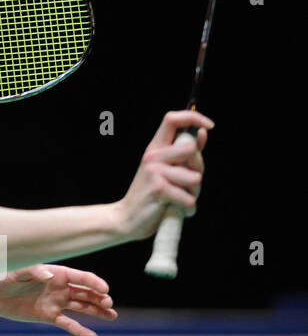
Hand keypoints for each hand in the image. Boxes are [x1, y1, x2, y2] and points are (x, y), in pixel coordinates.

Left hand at [0, 264, 116, 335]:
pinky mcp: (49, 315)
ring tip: (112, 316)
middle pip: (85, 292)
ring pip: (81, 307)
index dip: (94, 282)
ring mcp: (55, 302)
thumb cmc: (2, 276)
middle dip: (98, 297)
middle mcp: (59, 287)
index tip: (105, 290)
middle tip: (108, 304)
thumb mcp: (16, 271)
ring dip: (97, 311)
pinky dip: (80, 330)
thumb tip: (50, 276)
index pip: (79, 277)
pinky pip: (68, 323)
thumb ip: (33, 272)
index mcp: (54, 272)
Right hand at [114, 110, 213, 241]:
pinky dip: (187, 208)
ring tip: (179, 198)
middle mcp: (152, 156)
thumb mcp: (165, 169)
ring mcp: (154, 171)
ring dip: (193, 193)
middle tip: (188, 183)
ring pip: (195, 177)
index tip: (209, 125)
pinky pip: (189, 198)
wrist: (127, 218)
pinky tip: (175, 209)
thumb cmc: (151, 194)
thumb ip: (184, 152)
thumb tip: (202, 132)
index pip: (172, 119)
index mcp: (155, 148)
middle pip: (190, 149)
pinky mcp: (159, 189)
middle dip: (198, 168)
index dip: (193, 117)